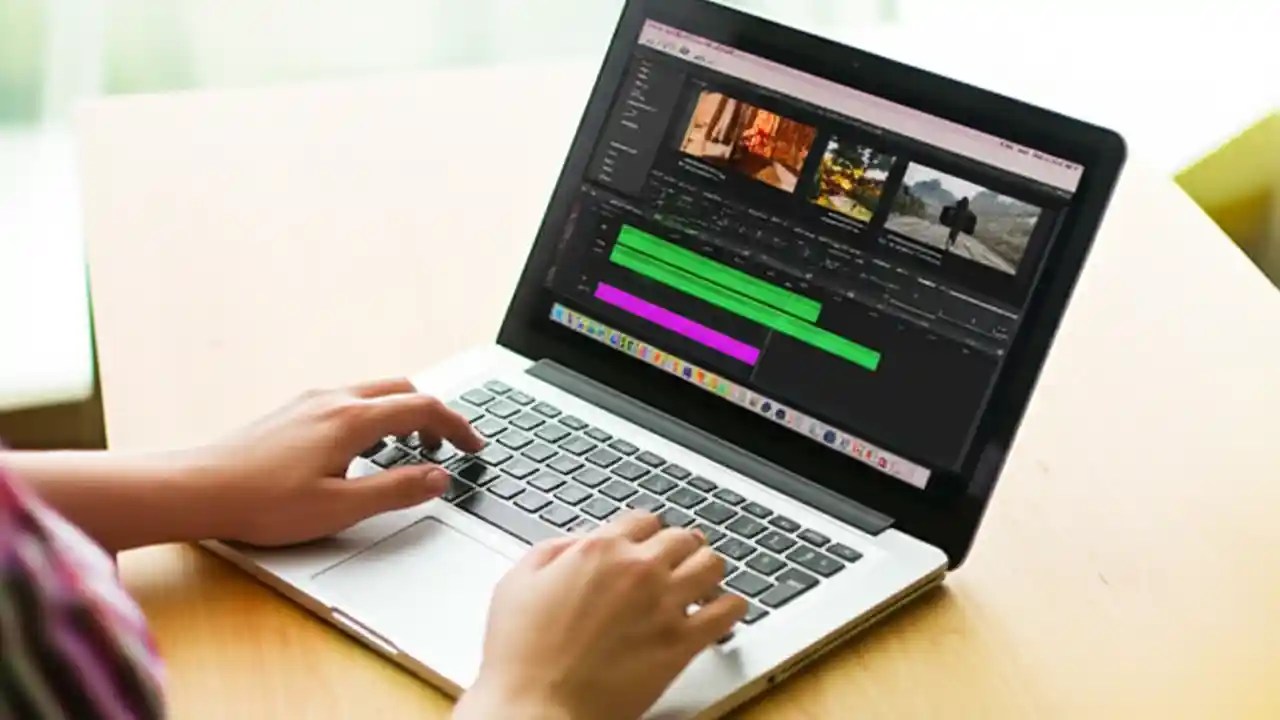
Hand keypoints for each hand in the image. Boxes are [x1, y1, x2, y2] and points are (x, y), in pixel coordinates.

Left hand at [194, 377, 483, 545]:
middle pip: (403, 390)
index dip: (457, 426)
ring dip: (404, 415)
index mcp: (352, 420)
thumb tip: (439, 478)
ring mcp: (310, 401)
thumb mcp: (340, 507)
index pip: (424, 408)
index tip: (474, 447)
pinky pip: (350, 401)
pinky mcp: (293, 411)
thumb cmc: (262, 503)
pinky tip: (365, 451)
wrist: (196, 490)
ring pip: (375, 393)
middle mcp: (333, 400)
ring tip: (411, 451)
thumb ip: (396, 490)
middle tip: (447, 448)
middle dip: (433, 416)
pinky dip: (376, 417)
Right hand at [455, 512, 747, 719]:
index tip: (646, 544)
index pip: (643, 520)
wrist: (537, 706)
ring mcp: (665, 604)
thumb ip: (555, 550)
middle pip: (682, 537)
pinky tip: (722, 612)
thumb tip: (582, 541)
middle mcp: (638, 569)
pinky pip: (729, 610)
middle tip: (678, 561)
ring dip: (708, 570)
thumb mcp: (519, 580)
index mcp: (600, 550)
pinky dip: (731, 607)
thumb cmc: (521, 654)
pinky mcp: (682, 642)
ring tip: (703, 583)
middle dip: (680, 548)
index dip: (645, 532)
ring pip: (712, 564)